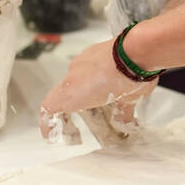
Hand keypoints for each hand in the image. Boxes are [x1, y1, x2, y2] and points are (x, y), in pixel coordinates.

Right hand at [38, 38, 157, 138]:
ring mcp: (81, 62)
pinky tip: (110, 74)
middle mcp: (71, 77)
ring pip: (76, 79)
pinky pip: (87, 65)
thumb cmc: (127, 81)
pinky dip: (95, 73)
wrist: (137, 51)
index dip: (48, 123)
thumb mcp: (127, 103)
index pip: (48, 108)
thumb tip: (124, 119)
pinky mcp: (91, 50)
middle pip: (63, 94)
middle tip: (86, 112)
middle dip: (72, 105)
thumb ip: (122, 112)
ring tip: (104, 91)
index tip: (50, 134)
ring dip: (85, 87)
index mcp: (72, 94)